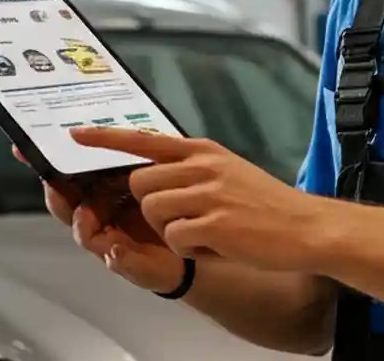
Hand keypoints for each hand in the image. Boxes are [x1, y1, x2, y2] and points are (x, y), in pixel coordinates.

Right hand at [11, 144, 185, 293]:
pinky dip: (116, 256)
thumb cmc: (174, 198)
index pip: (66, 175)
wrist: (202, 236)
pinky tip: (116, 249)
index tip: (23, 150)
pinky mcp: (133, 263)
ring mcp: (112, 240)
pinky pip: (118, 261)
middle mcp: (101, 214)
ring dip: (83, 222)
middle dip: (57, 195)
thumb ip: (131, 145)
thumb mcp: (155, 164)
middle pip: (67, 205)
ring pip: (85, 232)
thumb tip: (103, 124)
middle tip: (54, 182)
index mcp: (102, 189)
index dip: (45, 163)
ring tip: (86, 212)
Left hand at [70, 128, 332, 272]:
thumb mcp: (229, 171)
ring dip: (173, 229)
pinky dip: (191, 249)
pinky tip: (218, 243)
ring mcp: (209, 193)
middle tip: (186, 218)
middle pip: (140, 184)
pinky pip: (176, 238)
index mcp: (204, 151)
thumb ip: (192, 167)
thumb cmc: (268, 205)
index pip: (145, 139)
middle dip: (153, 207)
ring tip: (207, 231)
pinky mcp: (214, 222)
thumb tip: (154, 170)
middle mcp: (203, 166)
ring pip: (154, 211)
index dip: (106, 139)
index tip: (76, 135)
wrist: (307, 228)